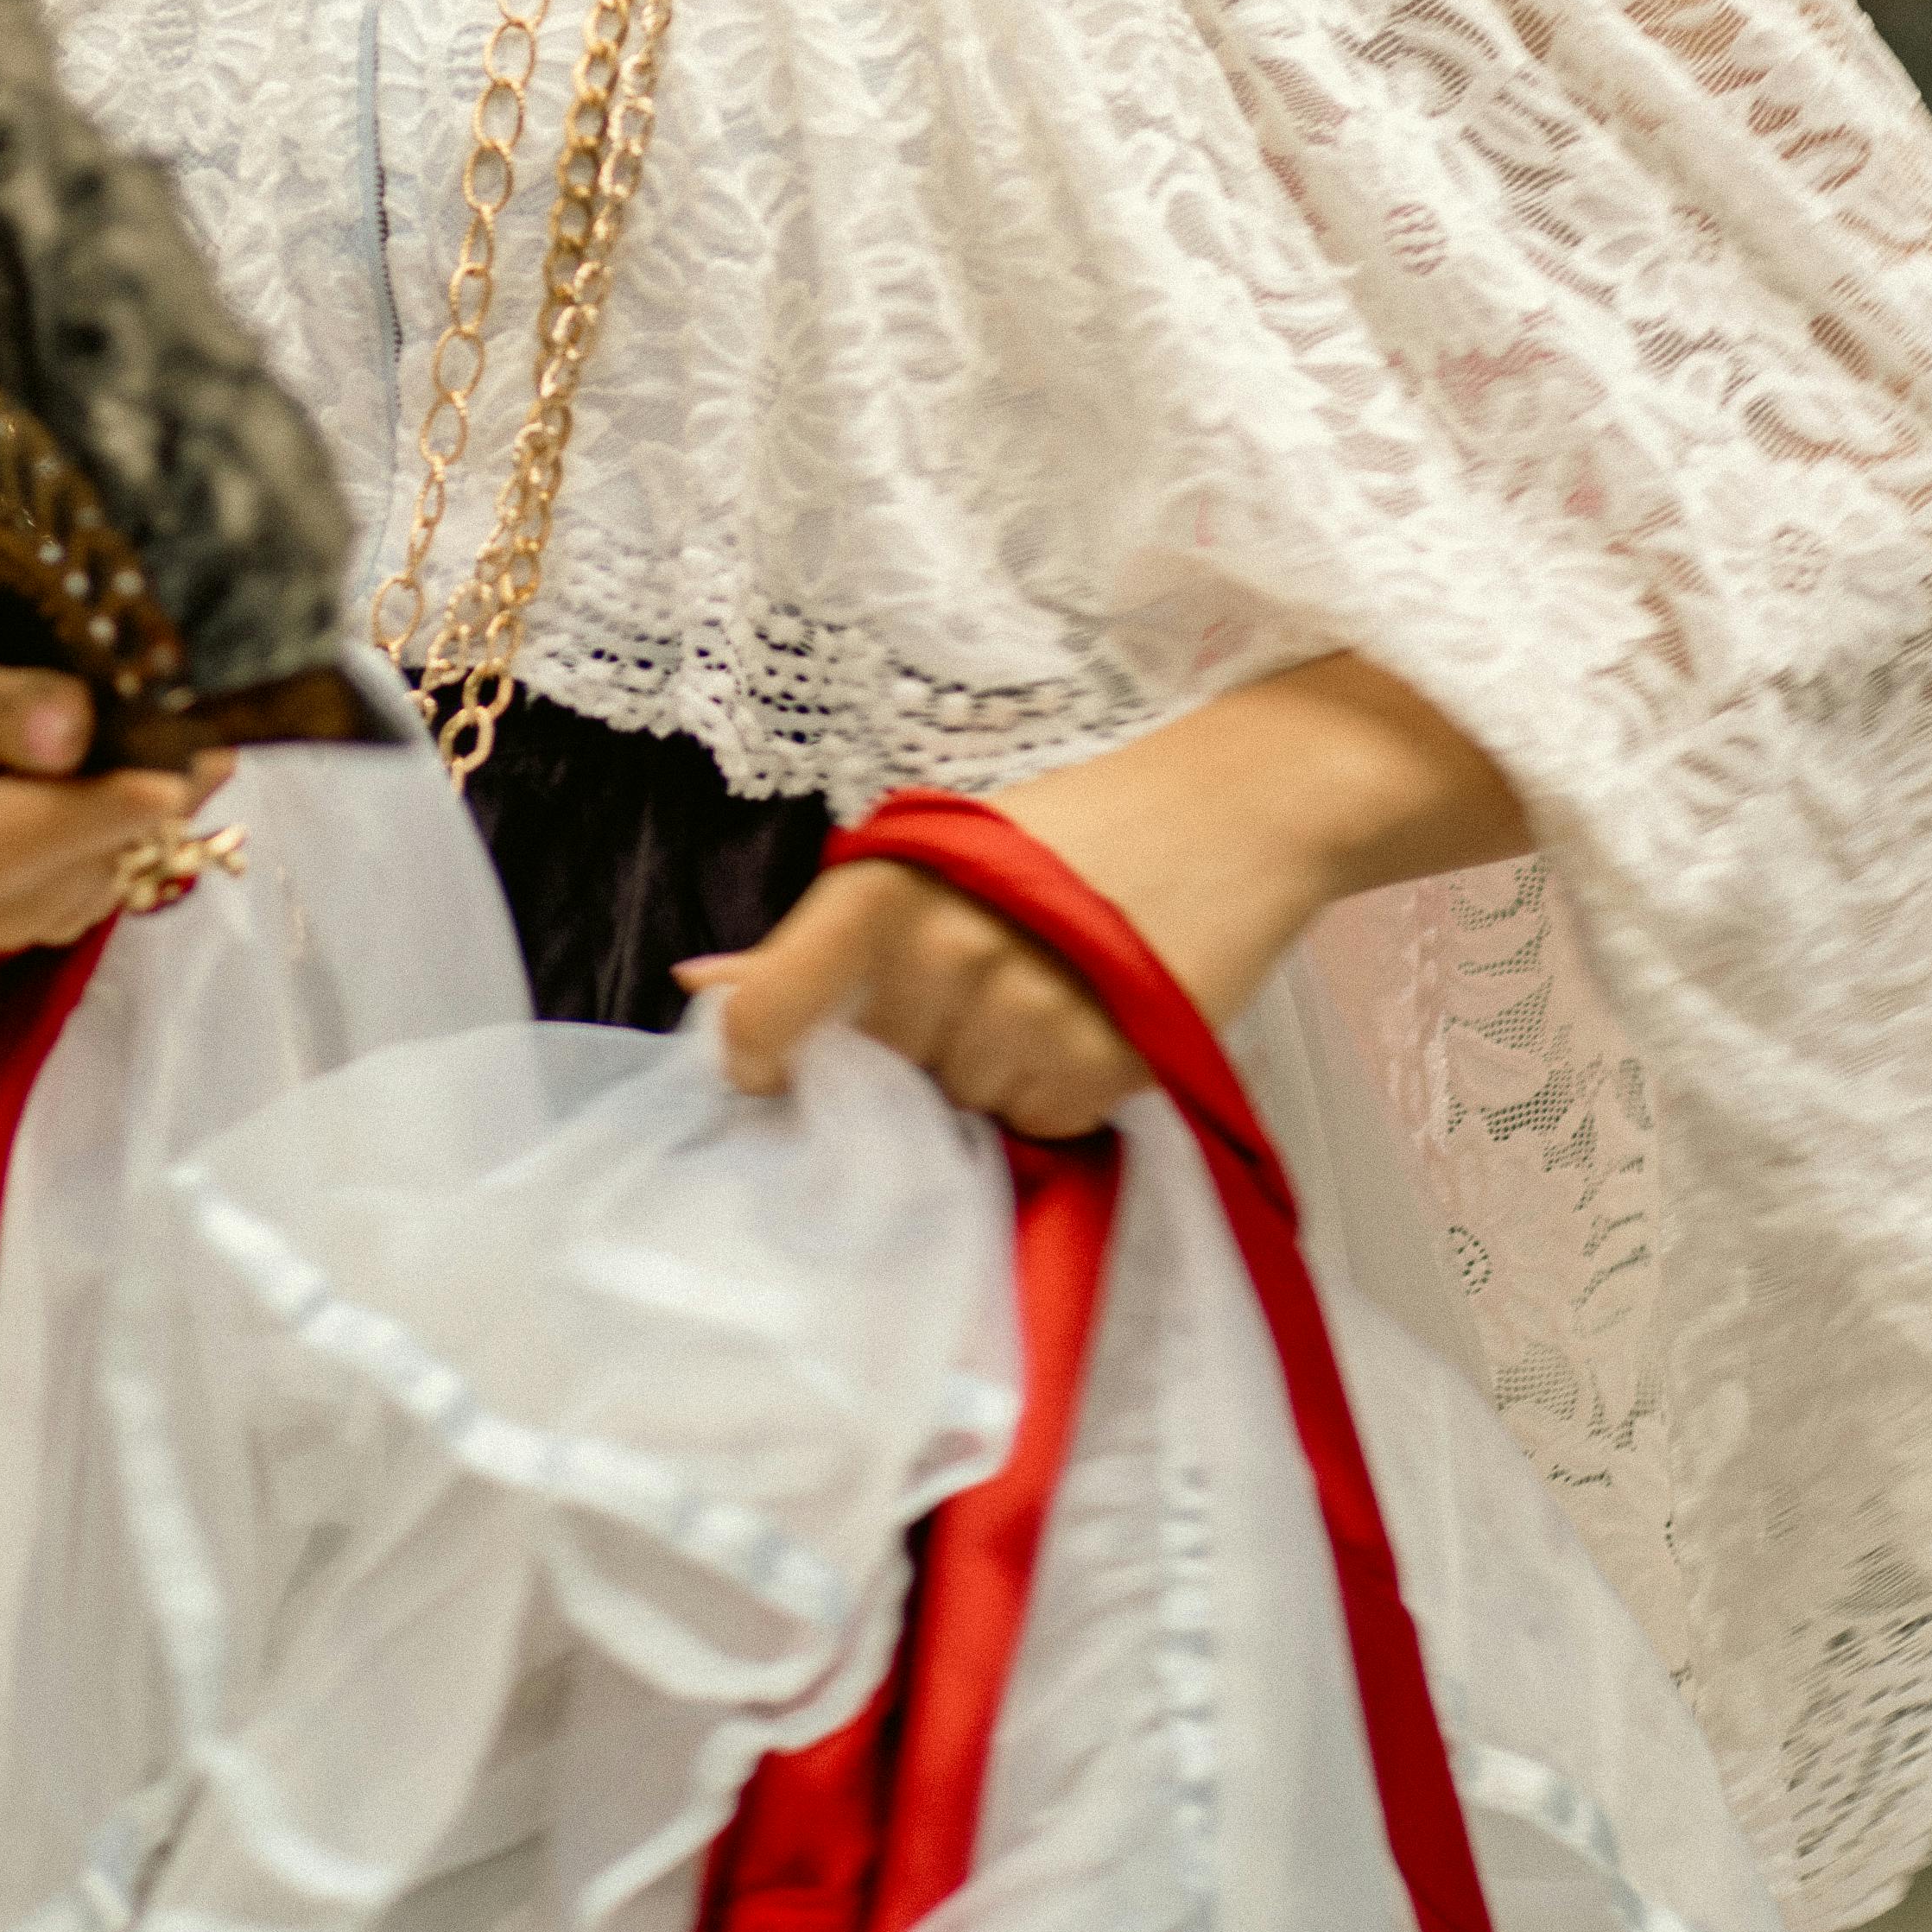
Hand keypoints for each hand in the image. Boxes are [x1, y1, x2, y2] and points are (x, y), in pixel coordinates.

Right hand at [0, 578, 230, 958]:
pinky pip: (104, 861)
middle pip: (87, 863)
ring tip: (213, 734)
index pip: (32, 839)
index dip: (110, 808)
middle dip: (159, 800)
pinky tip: (173, 755)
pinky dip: (141, 814)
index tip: (181, 770)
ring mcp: (8, 898)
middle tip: (226, 728)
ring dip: (161, 809)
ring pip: (107, 870)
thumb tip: (69, 731)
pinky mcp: (32, 878)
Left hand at [681, 857, 1150, 1137]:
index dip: (757, 1061)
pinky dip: (1058, 1091)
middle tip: (985, 982)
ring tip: (1049, 994)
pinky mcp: (1098, 1063)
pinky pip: (1041, 1121)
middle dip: (916, 1047)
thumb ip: (814, 940)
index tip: (774, 1079)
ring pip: (962, 1103)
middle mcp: (939, 950)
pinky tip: (1092, 1022)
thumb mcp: (939, 858)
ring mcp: (1021, 1010)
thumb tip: (696, 984)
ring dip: (993, 1070)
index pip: (767, 1011)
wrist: (1235, 810)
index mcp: (881, 886)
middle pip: (879, 1069)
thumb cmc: (1073, 828)